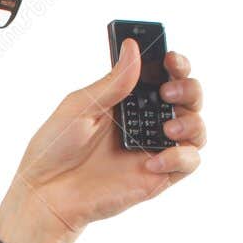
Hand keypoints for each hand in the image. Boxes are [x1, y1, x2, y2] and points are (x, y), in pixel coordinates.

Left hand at [0, 43, 205, 242]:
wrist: (47, 194)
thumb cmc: (55, 150)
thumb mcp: (80, 107)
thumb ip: (112, 82)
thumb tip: (132, 48)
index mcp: (128, 100)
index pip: (165, 76)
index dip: (177, 65)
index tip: (171, 60)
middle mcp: (146, 122)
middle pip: (188, 98)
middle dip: (189, 89)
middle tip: (168, 92)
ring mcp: (153, 149)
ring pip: (196, 129)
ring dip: (191, 122)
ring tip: (167, 128)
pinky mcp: (158, 176)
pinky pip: (188, 162)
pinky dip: (180, 157)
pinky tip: (153, 161)